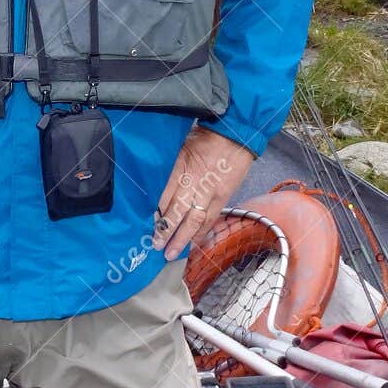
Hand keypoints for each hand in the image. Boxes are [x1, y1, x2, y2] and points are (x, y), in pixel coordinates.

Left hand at [152, 128, 253, 262]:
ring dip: (184, 238)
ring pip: (197, 220)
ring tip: (173, 252)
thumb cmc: (206, 137)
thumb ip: (174, 174)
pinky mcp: (225, 196)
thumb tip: (163, 198)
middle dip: (169, 232)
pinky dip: (202, 232)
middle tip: (158, 248)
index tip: (152, 227)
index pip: (168, 197)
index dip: (159, 214)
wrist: (236, 134)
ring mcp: (213, 192)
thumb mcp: (182, 150)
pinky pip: (212, 218)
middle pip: (181, 212)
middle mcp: (198, 183)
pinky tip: (194, 242)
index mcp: (185, 168)